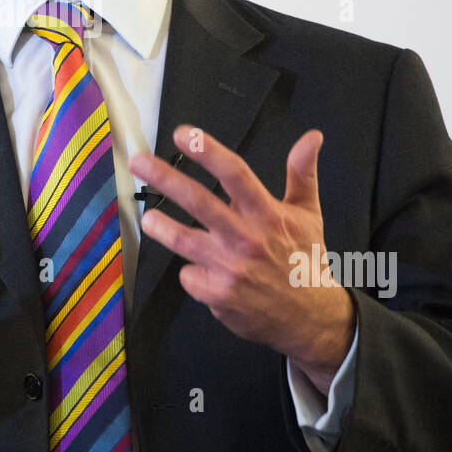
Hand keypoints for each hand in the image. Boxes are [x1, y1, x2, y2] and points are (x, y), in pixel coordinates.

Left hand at [129, 127, 355, 394]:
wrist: (310, 318)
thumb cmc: (305, 259)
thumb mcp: (308, 214)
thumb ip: (303, 173)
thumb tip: (312, 136)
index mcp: (268, 214)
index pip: (235, 175)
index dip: (208, 152)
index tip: (182, 133)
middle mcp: (247, 239)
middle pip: (199, 202)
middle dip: (165, 179)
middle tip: (138, 162)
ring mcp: (230, 269)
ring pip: (185, 241)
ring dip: (162, 227)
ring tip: (148, 219)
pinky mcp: (218, 296)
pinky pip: (190, 276)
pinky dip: (192, 271)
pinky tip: (204, 271)